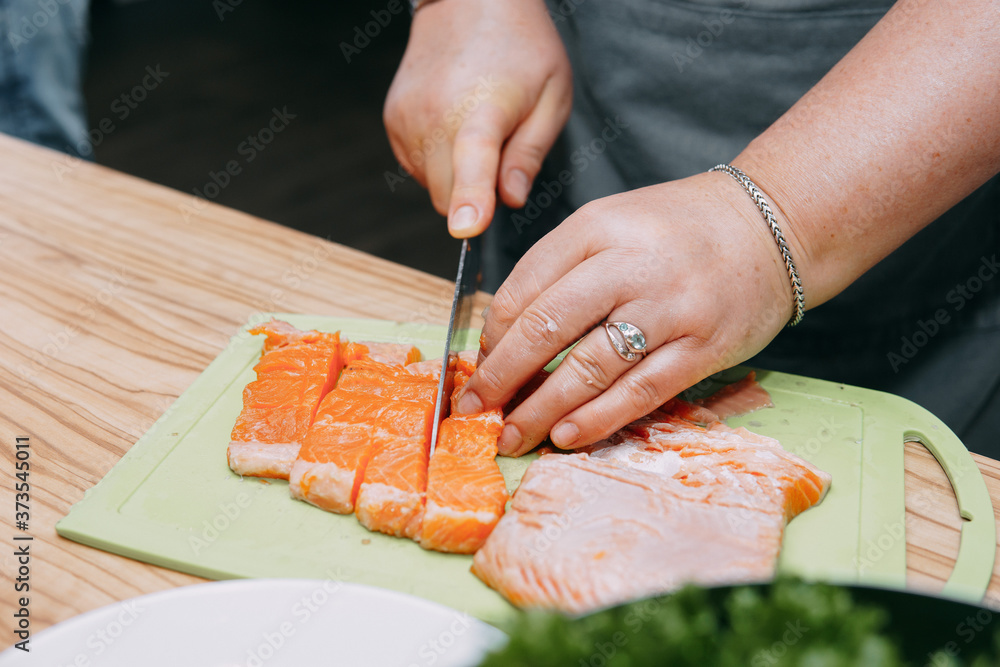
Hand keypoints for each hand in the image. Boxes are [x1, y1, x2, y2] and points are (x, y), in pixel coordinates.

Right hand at [383, 0, 571, 236]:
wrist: (469, 2)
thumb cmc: (521, 48)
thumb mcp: (552, 97)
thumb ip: (531, 154)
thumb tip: (511, 199)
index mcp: (483, 110)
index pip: (473, 162)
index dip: (471, 200)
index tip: (467, 229)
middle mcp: (436, 115)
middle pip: (447, 197)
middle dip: (474, 196)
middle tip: (500, 152)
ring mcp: (407, 118)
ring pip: (430, 186)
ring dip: (455, 177)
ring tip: (477, 130)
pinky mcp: (392, 119)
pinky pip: (416, 168)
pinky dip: (437, 163)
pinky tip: (454, 127)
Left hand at [454, 172, 804, 455]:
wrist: (772, 224)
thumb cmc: (679, 229)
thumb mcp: (612, 223)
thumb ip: (563, 269)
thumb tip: (507, 337)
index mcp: (597, 227)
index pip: (523, 288)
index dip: (491, 337)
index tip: (479, 367)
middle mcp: (630, 264)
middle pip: (546, 328)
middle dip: (502, 377)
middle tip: (475, 410)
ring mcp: (670, 307)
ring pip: (589, 367)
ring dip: (543, 409)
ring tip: (514, 435)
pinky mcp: (704, 346)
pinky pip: (641, 390)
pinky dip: (599, 418)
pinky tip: (567, 436)